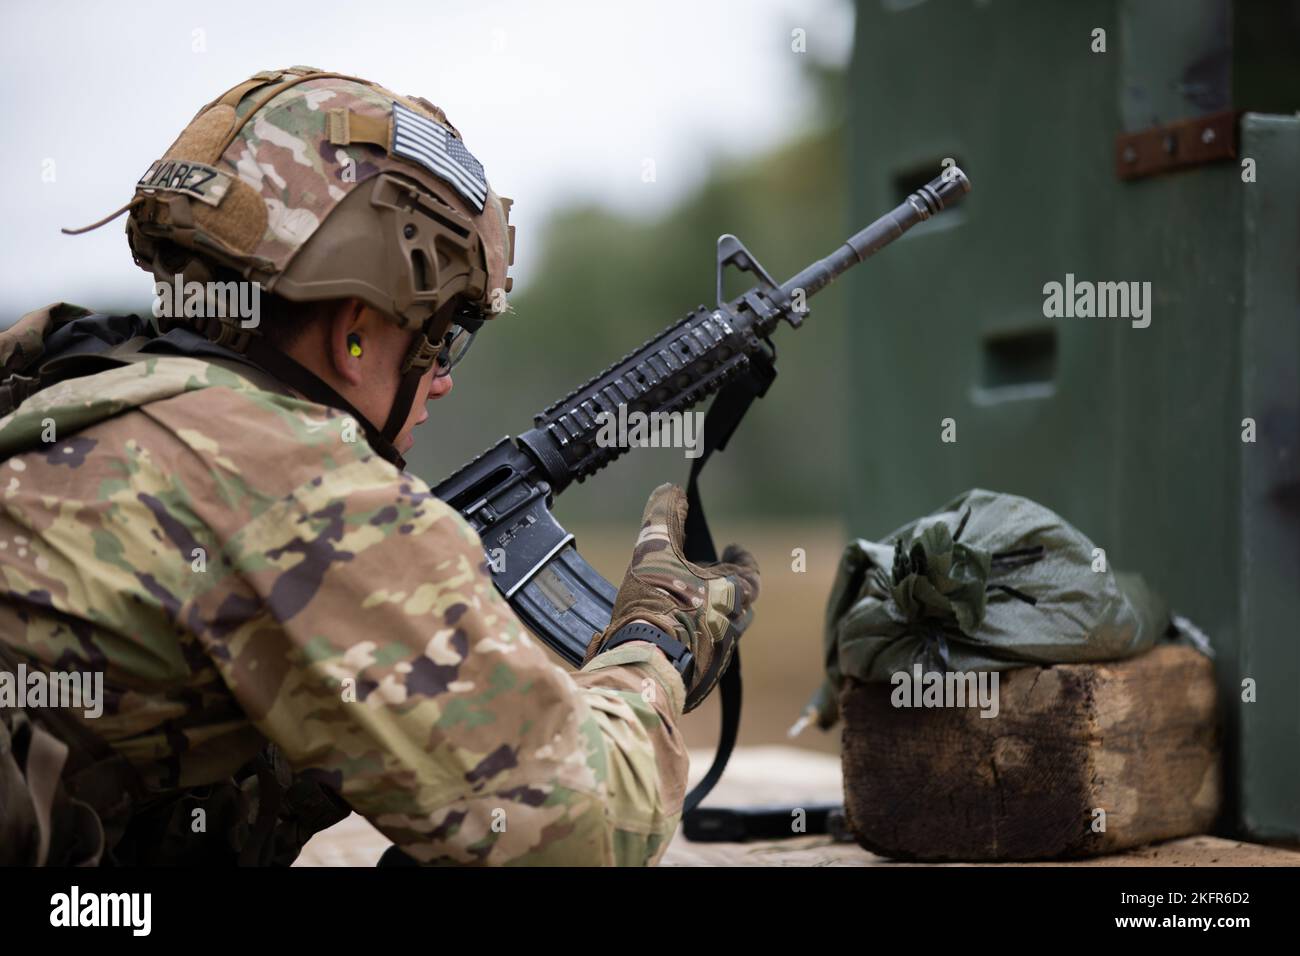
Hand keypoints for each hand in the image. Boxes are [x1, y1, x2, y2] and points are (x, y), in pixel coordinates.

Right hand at [584, 483, 759, 710]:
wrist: (643, 665)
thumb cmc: (656, 604)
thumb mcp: (654, 551)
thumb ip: (663, 517)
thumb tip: (671, 489)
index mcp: (733, 594)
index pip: (750, 571)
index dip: (741, 557)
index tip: (733, 548)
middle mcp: (735, 626)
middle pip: (741, 602)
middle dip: (728, 587)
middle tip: (709, 577)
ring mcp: (720, 656)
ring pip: (725, 630)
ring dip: (713, 615)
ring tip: (690, 606)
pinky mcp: (701, 678)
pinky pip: (706, 653)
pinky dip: (696, 640)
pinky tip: (673, 637)